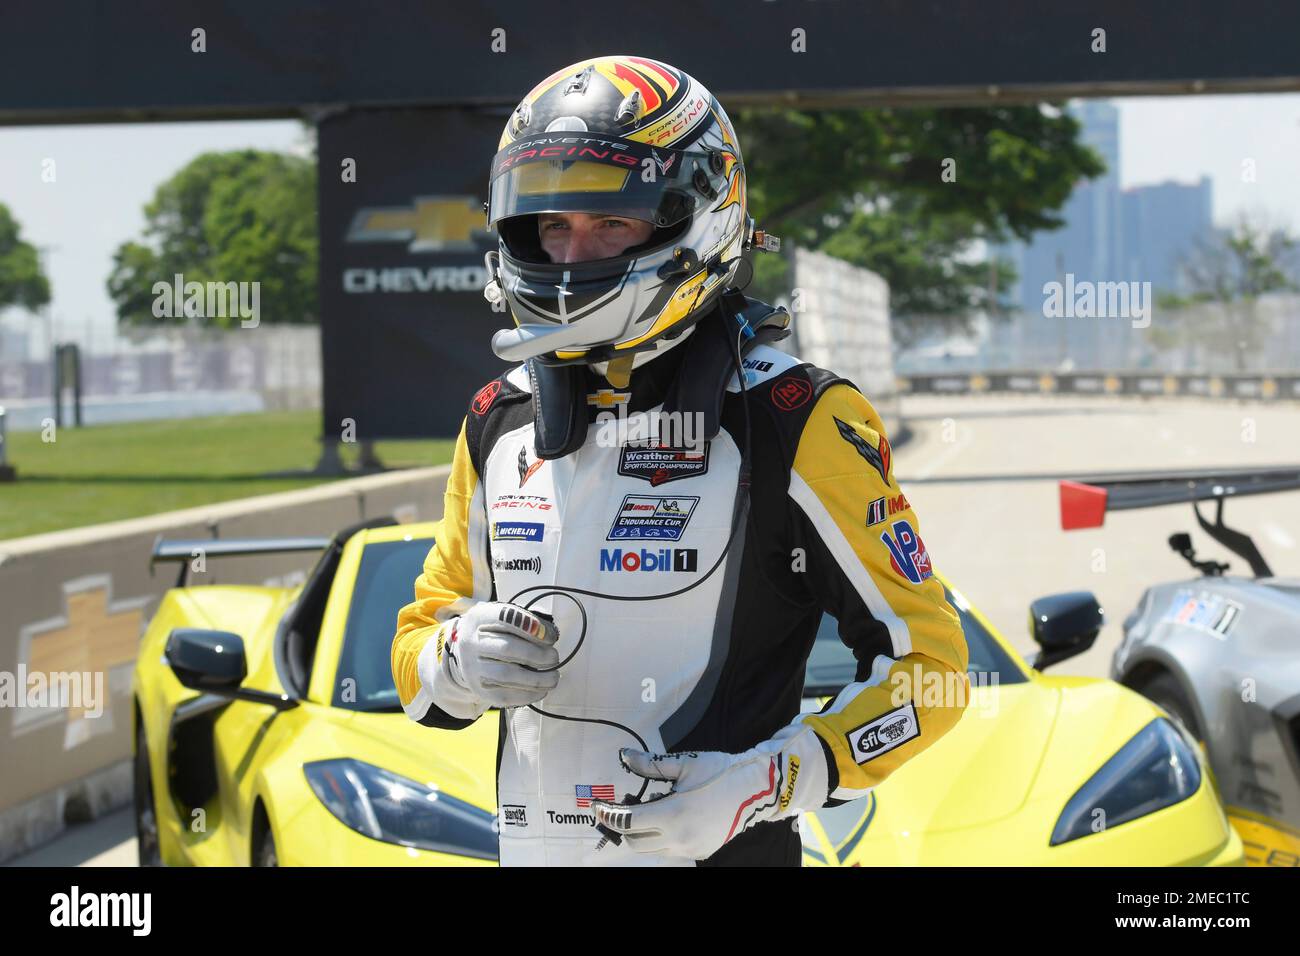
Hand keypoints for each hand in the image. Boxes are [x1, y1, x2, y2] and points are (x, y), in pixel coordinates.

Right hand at [440, 602, 559, 707]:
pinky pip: (504, 695)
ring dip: (536, 678)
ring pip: (505, 674)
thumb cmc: (495, 633)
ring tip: (553, 677)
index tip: (551, 637)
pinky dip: (527, 695)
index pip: (507, 618)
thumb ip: (527, 620)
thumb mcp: (505, 617)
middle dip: (537, 655)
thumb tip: (549, 633)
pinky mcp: (478, 688)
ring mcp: (473, 667)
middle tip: (554, 658)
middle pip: (506, 649)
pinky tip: (542, 690)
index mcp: (480, 618)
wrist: (467, 653)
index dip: (534, 628)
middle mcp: (472, 642)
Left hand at [590, 724, 828, 859]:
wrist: (756, 789)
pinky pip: (671, 849)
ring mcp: (690, 848)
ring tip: (652, 806)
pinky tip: (672, 816)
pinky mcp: (701, 852)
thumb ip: (650, 764)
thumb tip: (625, 756)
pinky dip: (662, 836)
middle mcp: (679, 838)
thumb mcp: (684, 763)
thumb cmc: (719, 772)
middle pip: (634, 842)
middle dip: (623, 826)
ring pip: (652, 848)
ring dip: (643, 832)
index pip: (627, 821)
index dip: (608, 814)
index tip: (596, 806)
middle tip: (621, 806)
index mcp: (673, 814)